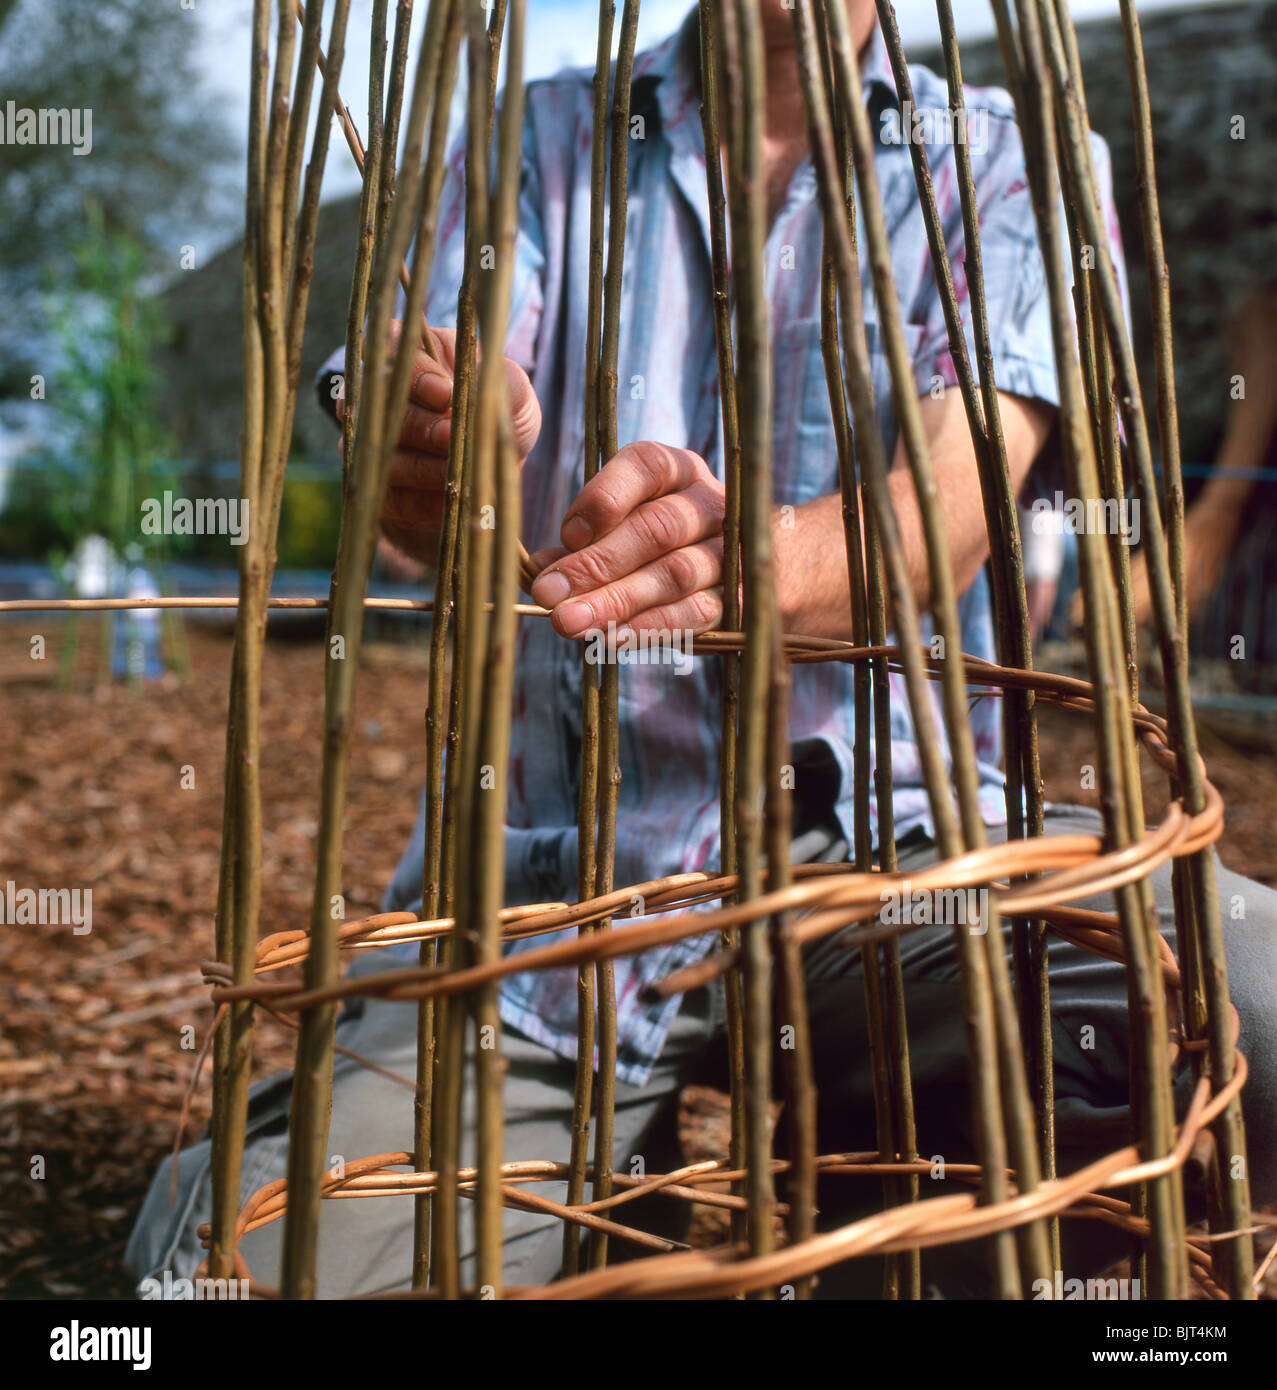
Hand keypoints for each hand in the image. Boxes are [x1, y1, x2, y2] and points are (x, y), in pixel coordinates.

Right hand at [348, 321, 540, 563]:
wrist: (489, 483)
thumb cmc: (499, 426)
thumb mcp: (516, 401)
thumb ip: (504, 384)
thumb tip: (482, 385)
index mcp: (419, 357)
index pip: (397, 349)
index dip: (416, 374)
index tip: (445, 394)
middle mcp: (384, 394)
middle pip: (382, 403)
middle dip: (419, 424)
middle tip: (450, 437)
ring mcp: (374, 442)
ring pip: (382, 452)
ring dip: (421, 466)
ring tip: (455, 474)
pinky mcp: (378, 487)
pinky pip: (389, 495)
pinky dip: (422, 500)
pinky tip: (450, 499)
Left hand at [529, 441, 725, 639]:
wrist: (742, 575)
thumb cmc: (659, 545)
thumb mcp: (623, 528)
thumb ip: (583, 544)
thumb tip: (539, 569)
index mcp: (678, 471)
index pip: (646, 465)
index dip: (604, 498)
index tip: (568, 535)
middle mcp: (709, 504)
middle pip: (657, 527)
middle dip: (597, 563)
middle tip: (549, 593)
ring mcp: (730, 551)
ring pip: (674, 573)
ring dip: (616, 600)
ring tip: (569, 621)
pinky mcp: (739, 597)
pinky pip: (694, 613)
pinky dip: (648, 627)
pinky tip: (609, 638)